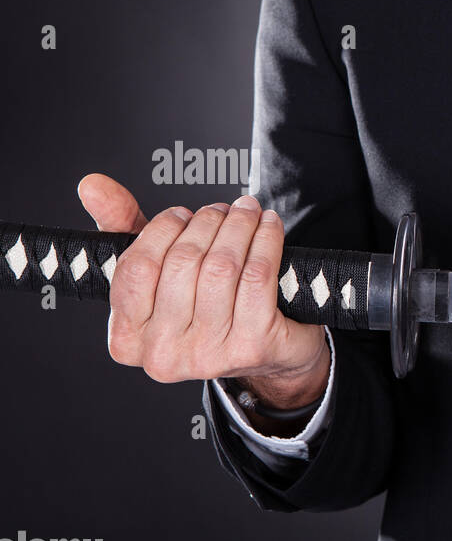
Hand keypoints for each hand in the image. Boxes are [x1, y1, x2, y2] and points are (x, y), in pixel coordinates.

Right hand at [77, 173, 328, 412]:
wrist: (272, 352)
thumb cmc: (205, 309)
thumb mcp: (159, 274)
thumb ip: (122, 230)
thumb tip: (92, 185)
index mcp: (128, 340)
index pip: (137, 268)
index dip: (162, 230)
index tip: (182, 213)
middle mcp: (163, 355)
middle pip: (184, 263)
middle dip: (207, 223)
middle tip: (223, 209)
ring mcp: (209, 355)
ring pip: (222, 266)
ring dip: (239, 226)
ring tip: (246, 211)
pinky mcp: (253, 347)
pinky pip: (257, 276)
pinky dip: (265, 240)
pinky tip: (269, 225)